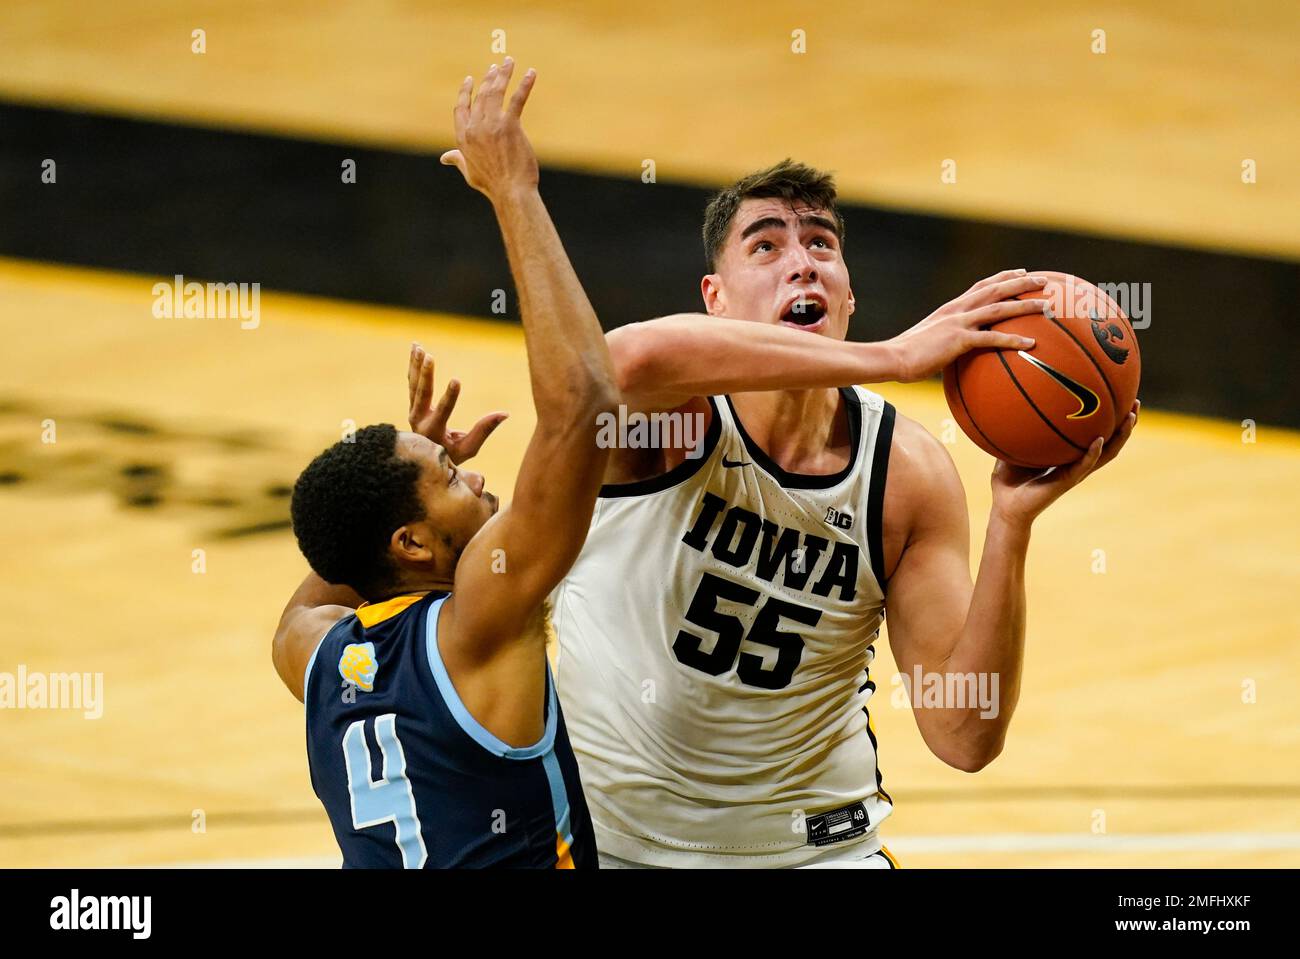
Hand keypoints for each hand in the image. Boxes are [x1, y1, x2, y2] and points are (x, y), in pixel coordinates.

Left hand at [407, 343, 507, 463]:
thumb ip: (484, 430)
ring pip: (414, 385)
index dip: (449, 396)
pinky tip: (416, 348)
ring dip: (416, 366)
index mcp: (432, 431)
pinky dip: (414, 365)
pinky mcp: (413, 404)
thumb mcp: (470, 447)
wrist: (427, 460)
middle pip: (421, 394)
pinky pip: (412, 382)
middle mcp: (418, 420)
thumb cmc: (452, 455)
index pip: (443, 411)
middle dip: (425, 375)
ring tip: (420, 347)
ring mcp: (413, 411)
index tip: (456, 380)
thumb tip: (505, 413)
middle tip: (429, 357)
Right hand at [439, 57, 538, 200]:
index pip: (461, 107)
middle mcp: (474, 127)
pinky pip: (517, 99)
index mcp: (463, 137)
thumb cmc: (491, 185)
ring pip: (495, 92)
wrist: (510, 192)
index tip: (470, 80)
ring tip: (508, 62)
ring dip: (502, 74)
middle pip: (480, 95)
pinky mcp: (510, 125)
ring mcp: (491, 125)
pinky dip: (525, 84)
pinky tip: (531, 73)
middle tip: (495, 67)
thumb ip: (458, 159)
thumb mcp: (469, 172)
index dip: (465, 92)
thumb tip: (444, 157)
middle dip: (487, 78)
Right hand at [889, 269, 1051, 382]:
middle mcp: (957, 310)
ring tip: (1047, 306)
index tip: (1020, 272)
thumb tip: (956, 351)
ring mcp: (958, 323)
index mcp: (951, 308)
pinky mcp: (959, 340)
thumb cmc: (907, 355)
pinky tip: (1031, 344)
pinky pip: (992, 338)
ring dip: (1025, 305)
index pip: (981, 286)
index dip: (1002, 278)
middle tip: (1044, 280)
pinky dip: (1013, 340)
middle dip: (1021, 282)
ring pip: (999, 308)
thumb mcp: (929, 341)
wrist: (892, 358)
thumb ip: (946, 340)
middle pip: (995, 290)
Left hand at [990, 400, 1139, 525]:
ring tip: (1130, 418)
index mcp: (1068, 456)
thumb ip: (1018, 428)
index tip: (1121, 397)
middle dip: (1125, 424)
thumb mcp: (1014, 447)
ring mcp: (1074, 473)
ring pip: (1106, 455)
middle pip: (1110, 442)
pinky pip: (1083, 466)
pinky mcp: (1065, 482)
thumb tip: (1011, 400)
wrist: (1004, 507)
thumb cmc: (1008, 480)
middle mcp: (1076, 464)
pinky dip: (1092, 454)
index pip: (1096, 435)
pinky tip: (1100, 441)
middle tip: (1136, 403)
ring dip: (1120, 437)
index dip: (1109, 419)